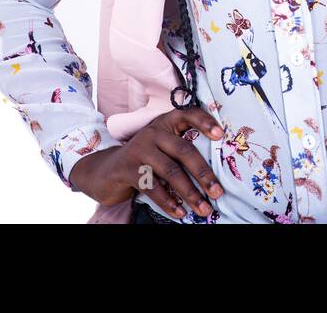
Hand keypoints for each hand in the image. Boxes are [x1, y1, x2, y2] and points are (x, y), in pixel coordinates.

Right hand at [68, 107, 225, 218]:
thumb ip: (181, 153)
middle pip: (184, 150)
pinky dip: (168, 201)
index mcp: (165, 124)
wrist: (106, 171)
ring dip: (189, 193)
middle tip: (218, 192)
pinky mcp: (127, 168)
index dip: (204, 122)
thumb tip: (213, 176)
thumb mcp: (162, 150)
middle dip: (203, 173)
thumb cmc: (144, 161)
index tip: (221, 135)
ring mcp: (139, 149)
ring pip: (170, 171)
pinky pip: (152, 187)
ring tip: (203, 208)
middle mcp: (153, 132)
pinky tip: (179, 212)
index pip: (187, 115)